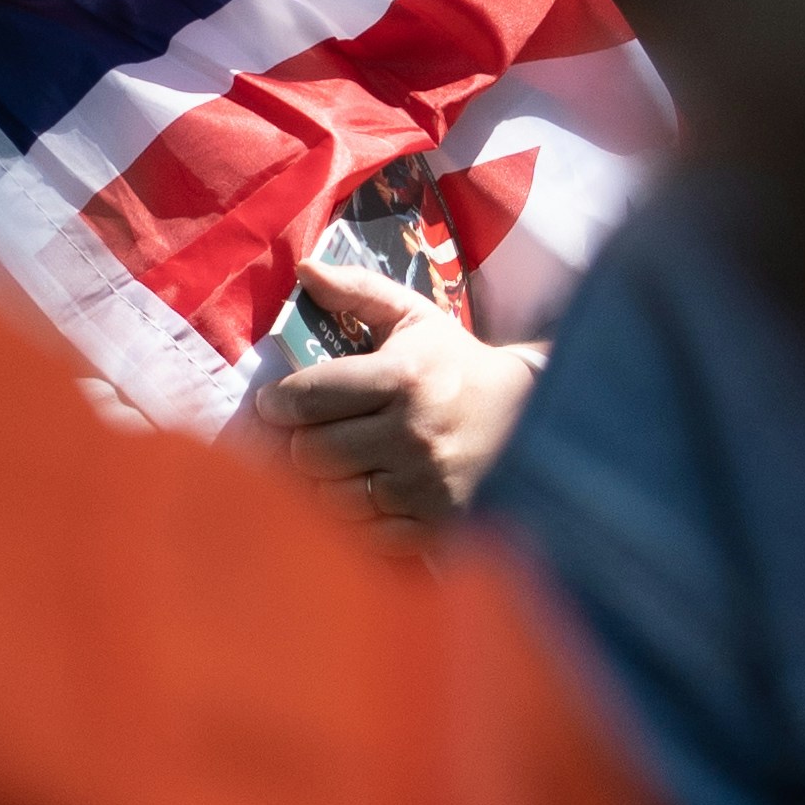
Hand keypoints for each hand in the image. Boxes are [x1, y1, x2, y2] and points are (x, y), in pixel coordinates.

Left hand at [246, 260, 543, 529]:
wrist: (531, 418)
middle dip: (300, 443)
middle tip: (307, 435)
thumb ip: (357, 291)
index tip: (273, 404)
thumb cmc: (455, 364)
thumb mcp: (413, 317)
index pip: (310, 397)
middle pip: (312, 453)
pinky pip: (366, 535)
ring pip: (333, 498)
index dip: (278, 403)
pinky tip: (366, 493)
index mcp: (402, 377)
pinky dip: (357, 519)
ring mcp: (424, 485)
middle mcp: (412, 433)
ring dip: (326, 483)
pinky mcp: (436, 525)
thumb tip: (305, 269)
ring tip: (338, 464)